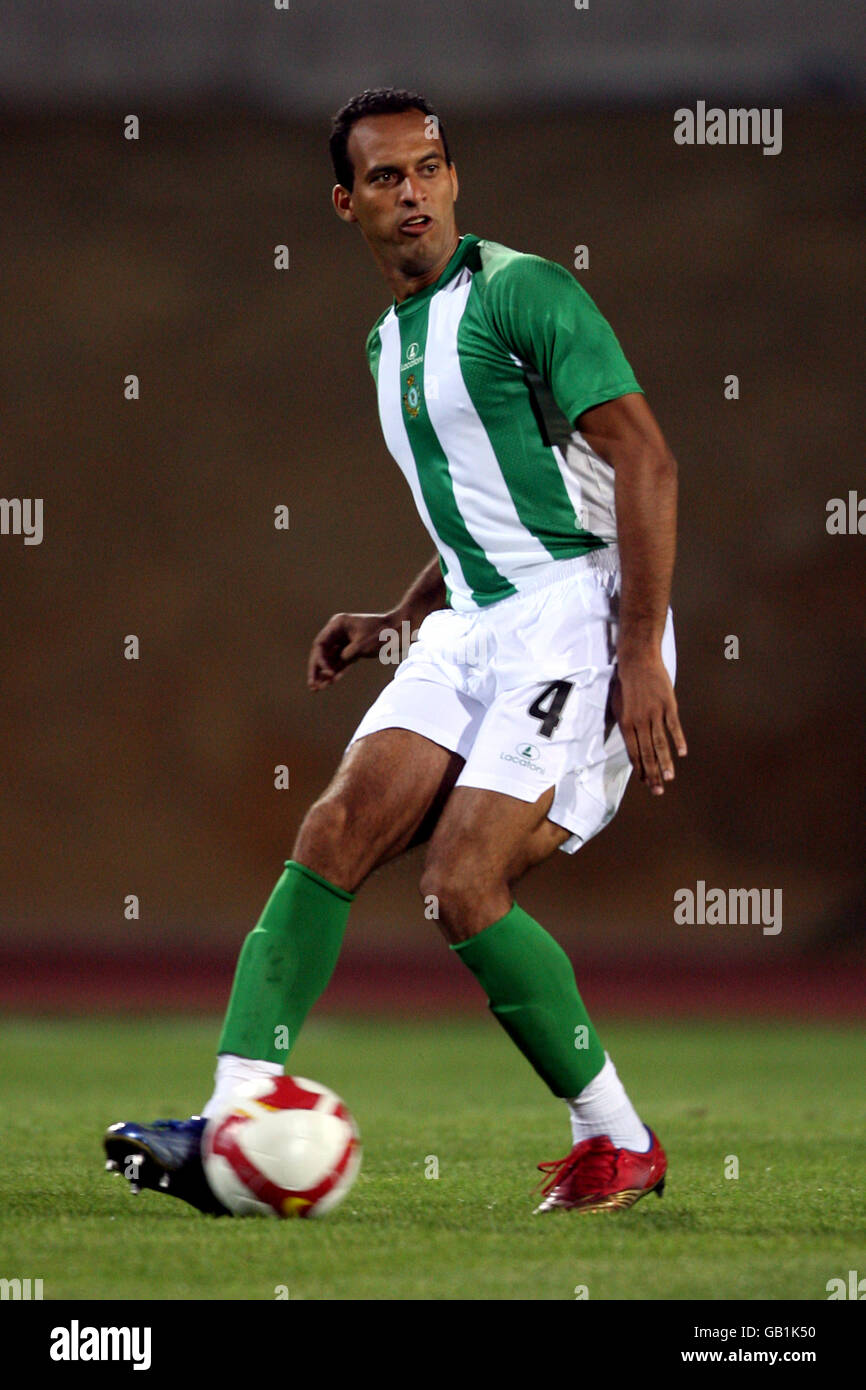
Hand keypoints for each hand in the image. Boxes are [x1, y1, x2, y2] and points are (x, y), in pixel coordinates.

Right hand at [307, 612, 395, 690]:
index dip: (319, 660)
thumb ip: (345, 656)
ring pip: (330, 659)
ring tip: (318, 688)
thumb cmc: (383, 633)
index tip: (326, 673)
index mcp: (338, 624)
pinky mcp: (354, 649)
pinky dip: (337, 671)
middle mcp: (338, 631)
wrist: (401, 630)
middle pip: (322, 652)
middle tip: (312, 685)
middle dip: (317, 669)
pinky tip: (330, 682)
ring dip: (325, 673)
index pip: (320, 644)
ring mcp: (345, 640)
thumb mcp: (361, 646)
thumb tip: (333, 667)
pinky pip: (342, 662)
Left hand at [610, 656, 686, 794]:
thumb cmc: (625, 685)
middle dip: (652, 774)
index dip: (640, 769)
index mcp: (626, 724)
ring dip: (665, 762)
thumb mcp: (617, 706)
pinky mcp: (668, 705)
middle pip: (647, 753)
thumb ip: (623, 726)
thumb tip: (628, 745)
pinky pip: (673, 726)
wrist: (637, 661)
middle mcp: (639, 722)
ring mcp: (655, 714)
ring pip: (660, 743)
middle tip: (658, 791)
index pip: (633, 753)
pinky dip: (678, 740)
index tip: (645, 783)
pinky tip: (682, 753)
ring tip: (669, 778)